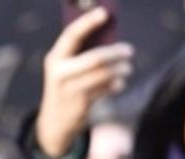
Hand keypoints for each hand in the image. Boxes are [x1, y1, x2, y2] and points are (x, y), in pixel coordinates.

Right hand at [33, 8, 135, 158]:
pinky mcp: (81, 105)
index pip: (71, 36)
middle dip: (116, 53)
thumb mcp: (67, 67)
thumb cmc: (67, 84)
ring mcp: (69, 91)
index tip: (104, 12)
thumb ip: (82, 52)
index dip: (87, 22)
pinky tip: (119, 83)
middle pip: (95, 58)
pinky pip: (106, 89)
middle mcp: (59, 74)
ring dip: (120, 69)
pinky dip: (116, 84)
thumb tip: (111, 38)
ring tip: (127, 68)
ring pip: (104, 75)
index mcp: (54, 59)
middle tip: (129, 50)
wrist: (55, 120)